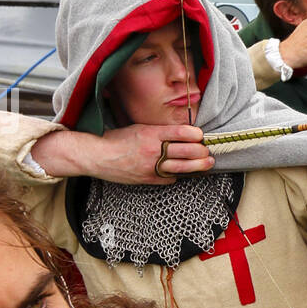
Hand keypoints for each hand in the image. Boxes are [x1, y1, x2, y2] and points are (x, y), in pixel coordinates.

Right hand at [32, 125, 211, 184]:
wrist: (98, 156)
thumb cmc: (117, 139)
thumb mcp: (139, 128)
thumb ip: (159, 132)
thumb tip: (181, 134)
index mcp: (150, 133)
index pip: (181, 132)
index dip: (195, 135)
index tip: (201, 135)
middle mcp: (153, 149)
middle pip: (186, 151)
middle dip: (201, 151)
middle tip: (208, 151)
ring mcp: (151, 166)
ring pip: (182, 167)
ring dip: (198, 165)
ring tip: (208, 163)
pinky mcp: (148, 179)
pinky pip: (169, 178)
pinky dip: (178, 175)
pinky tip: (184, 173)